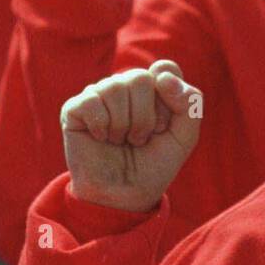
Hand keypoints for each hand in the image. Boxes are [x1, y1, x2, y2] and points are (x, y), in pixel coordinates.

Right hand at [61, 60, 202, 211]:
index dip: (169, 97)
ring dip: (124, 124)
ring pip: (114, 87)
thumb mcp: (185, 137)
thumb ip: (189, 103)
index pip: (164, 68)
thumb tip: (161, 75)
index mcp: (153, 88)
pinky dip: (102, 126)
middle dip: (145, 117)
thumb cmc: (153, 165)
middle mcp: (125, 86)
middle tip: (140, 139)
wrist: (123, 196)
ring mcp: (99, 95)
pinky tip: (101, 138)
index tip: (163, 126)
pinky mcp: (75, 109)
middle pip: (140, 78)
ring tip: (121, 141)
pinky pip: (91, 101)